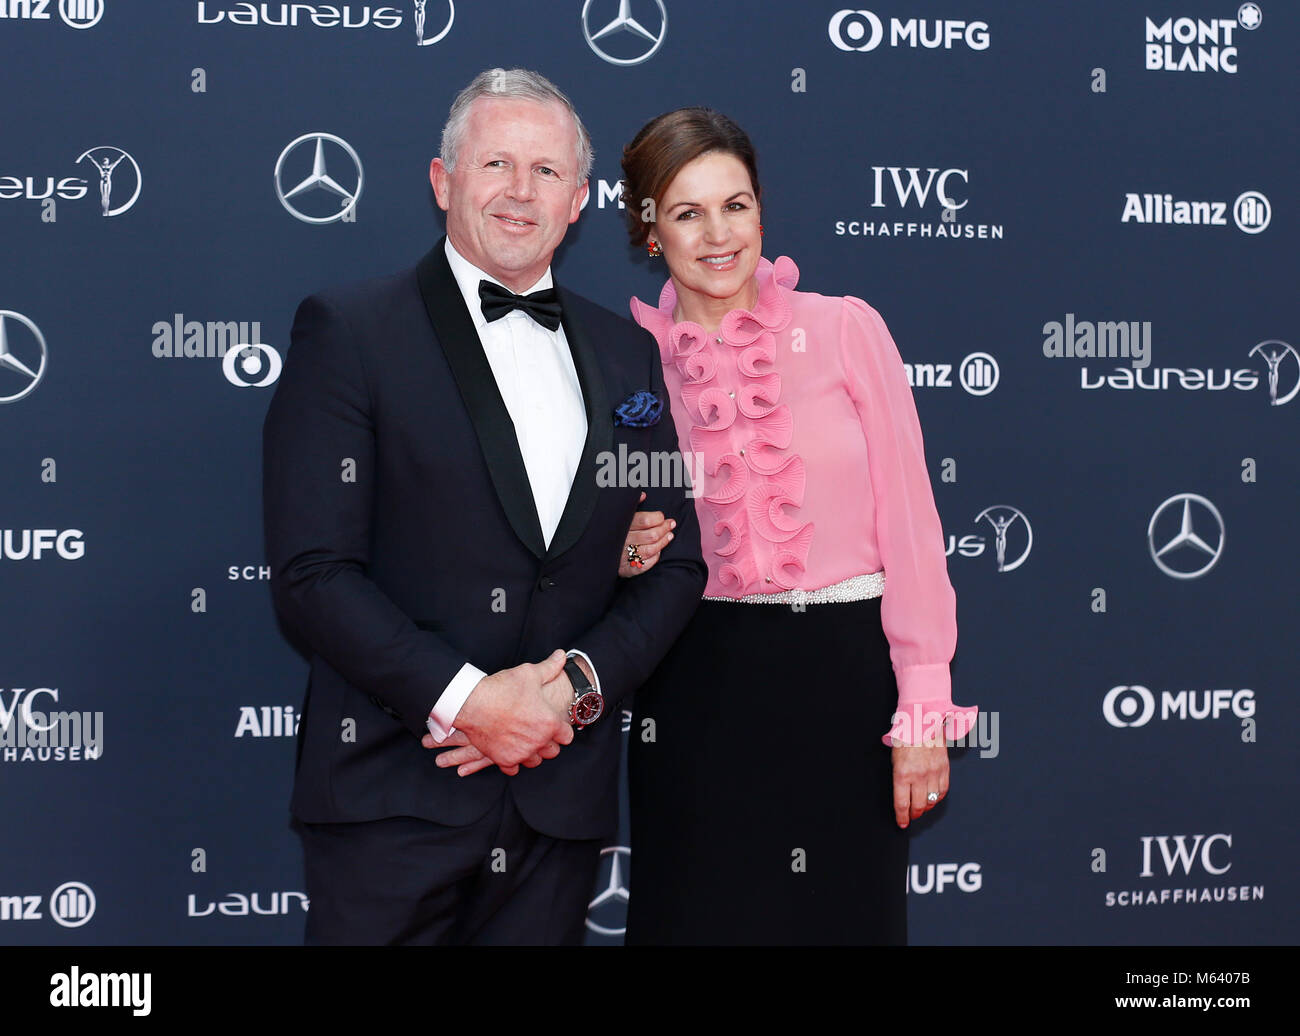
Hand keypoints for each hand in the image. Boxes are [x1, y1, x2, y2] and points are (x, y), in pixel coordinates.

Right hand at [433, 650, 572, 773]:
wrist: (472, 703)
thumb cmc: (502, 688)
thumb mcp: (529, 673)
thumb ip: (550, 667)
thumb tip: (561, 656)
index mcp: (549, 722)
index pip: (567, 736)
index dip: (562, 729)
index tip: (554, 724)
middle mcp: (538, 741)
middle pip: (553, 751)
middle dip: (548, 742)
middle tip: (538, 731)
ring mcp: (521, 753)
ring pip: (535, 761)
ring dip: (532, 753)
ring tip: (524, 741)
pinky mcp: (504, 759)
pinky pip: (514, 769)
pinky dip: (513, 761)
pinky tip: (510, 749)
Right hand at [619, 492, 675, 577]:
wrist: (593, 552)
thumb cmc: (611, 530)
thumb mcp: (618, 514)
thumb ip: (630, 505)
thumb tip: (642, 495)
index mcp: (621, 525)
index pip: (645, 520)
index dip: (658, 518)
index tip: (663, 517)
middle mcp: (622, 540)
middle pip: (651, 535)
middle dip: (664, 529)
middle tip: (671, 525)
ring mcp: (623, 556)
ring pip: (650, 550)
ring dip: (663, 543)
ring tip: (669, 536)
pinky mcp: (624, 568)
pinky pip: (643, 566)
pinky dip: (654, 559)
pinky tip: (658, 552)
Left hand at [891, 742, 948, 828]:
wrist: (922, 722)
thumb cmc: (904, 739)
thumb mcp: (894, 759)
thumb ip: (898, 778)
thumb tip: (901, 796)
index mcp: (903, 774)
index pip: (902, 804)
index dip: (902, 817)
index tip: (902, 823)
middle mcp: (919, 776)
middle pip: (918, 806)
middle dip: (913, 815)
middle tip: (910, 816)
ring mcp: (933, 773)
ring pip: (931, 801)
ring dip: (925, 808)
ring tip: (921, 809)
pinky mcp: (944, 769)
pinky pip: (942, 791)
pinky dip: (937, 799)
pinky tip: (932, 799)